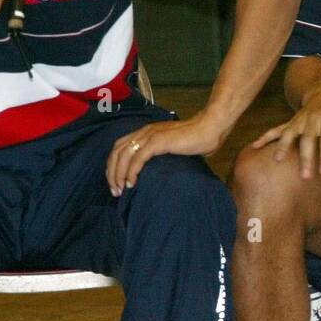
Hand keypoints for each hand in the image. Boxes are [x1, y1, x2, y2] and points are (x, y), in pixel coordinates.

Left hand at [105, 111, 229, 195]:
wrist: (209, 129)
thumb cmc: (195, 140)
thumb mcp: (171, 147)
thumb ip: (160, 154)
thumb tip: (153, 172)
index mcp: (145, 132)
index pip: (119, 148)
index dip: (113, 165)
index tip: (116, 182)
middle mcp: (144, 132)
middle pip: (117, 152)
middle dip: (112, 173)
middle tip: (115, 191)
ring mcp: (150, 135)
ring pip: (124, 156)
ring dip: (118, 175)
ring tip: (121, 190)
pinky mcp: (158, 142)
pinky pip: (138, 158)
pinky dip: (131, 172)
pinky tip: (131, 183)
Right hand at [251, 82, 320, 177]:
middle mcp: (313, 119)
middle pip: (308, 139)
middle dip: (306, 157)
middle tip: (305, 176)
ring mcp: (299, 120)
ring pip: (290, 133)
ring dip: (284, 146)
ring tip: (278, 160)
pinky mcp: (290, 122)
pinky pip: (276, 129)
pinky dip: (265, 137)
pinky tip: (254, 146)